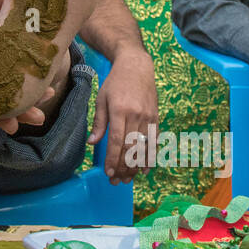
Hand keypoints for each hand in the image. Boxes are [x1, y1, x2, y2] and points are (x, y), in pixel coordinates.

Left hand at [90, 47, 158, 183]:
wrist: (137, 66)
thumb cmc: (115, 82)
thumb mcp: (101, 98)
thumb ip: (98, 122)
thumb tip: (92, 142)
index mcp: (120, 110)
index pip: (117, 140)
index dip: (114, 159)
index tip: (109, 173)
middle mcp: (136, 115)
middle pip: (131, 148)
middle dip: (124, 167)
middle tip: (117, 181)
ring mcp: (149, 117)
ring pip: (144, 147)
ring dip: (137, 166)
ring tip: (129, 179)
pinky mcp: (156, 117)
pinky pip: (154, 141)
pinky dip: (151, 156)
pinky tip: (145, 169)